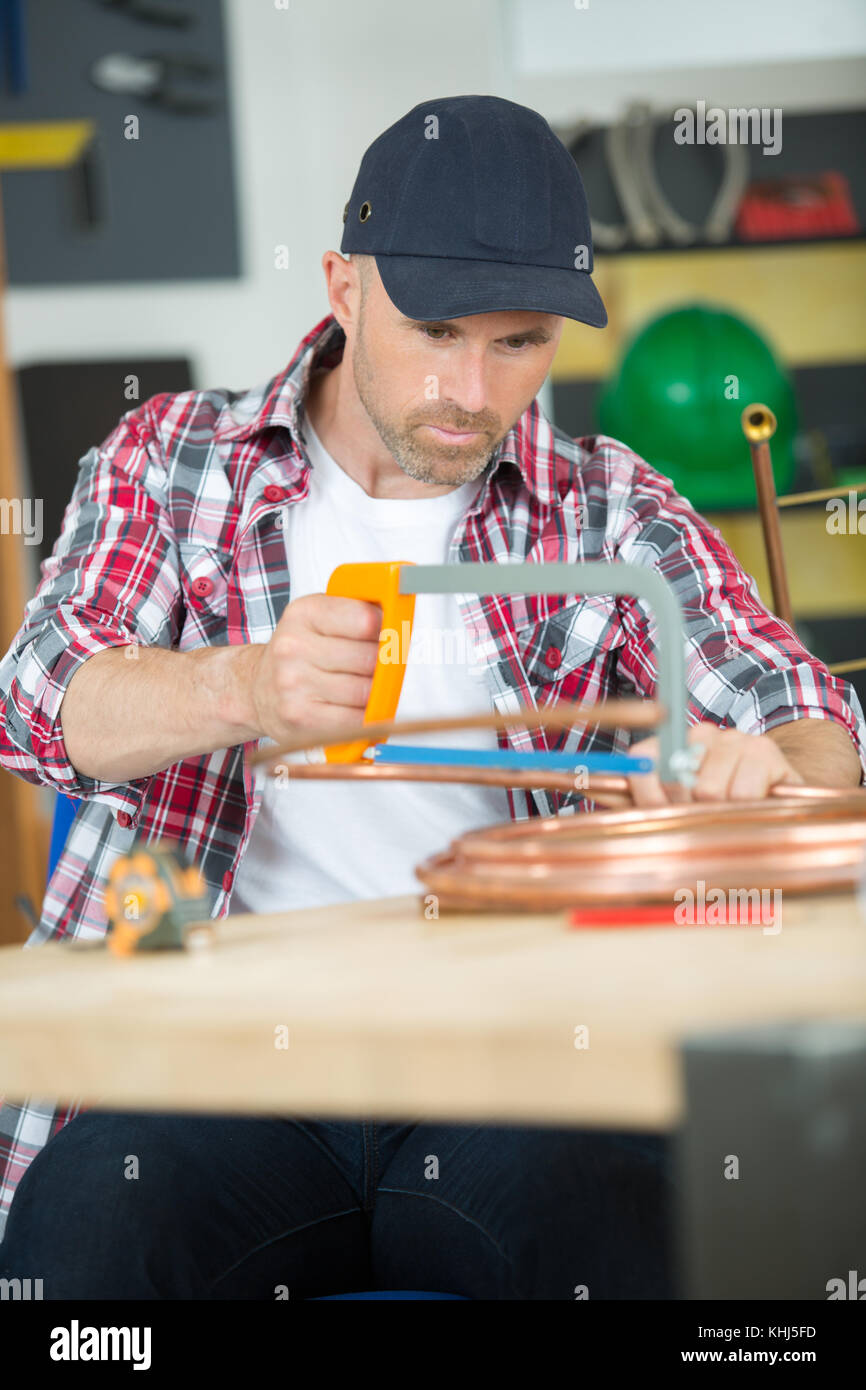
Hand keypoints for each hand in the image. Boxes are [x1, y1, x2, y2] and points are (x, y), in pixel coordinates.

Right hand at [246, 593, 381, 746]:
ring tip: (363, 686)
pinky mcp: (300, 718)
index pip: (364, 619)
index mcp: (303, 614)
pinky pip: (354, 720)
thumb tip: (397, 622)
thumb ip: (356, 613)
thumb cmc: (297, 654)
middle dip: (382, 664)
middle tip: (378, 665)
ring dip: (373, 693)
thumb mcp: (319, 618)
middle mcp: (293, 647)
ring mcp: (293, 684)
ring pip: (365, 691)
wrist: (257, 689)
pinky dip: (364, 717)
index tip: (386, 635)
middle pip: (368, 658)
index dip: (385, 629)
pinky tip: (356, 708)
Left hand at [626, 720, 805, 807]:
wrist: (779, 807)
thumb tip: (585, 780)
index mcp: (673, 744)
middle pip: (675, 780)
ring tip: (730, 816)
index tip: (660, 815)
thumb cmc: (718, 812)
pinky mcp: (765, 752)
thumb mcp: (672, 807)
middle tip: (703, 822)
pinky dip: (746, 811)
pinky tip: (753, 808)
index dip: (647, 795)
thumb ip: (630, 796)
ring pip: (709, 790)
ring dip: (719, 815)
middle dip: (685, 812)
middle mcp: (701, 734)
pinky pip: (743, 792)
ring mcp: (735, 739)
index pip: (642, 759)